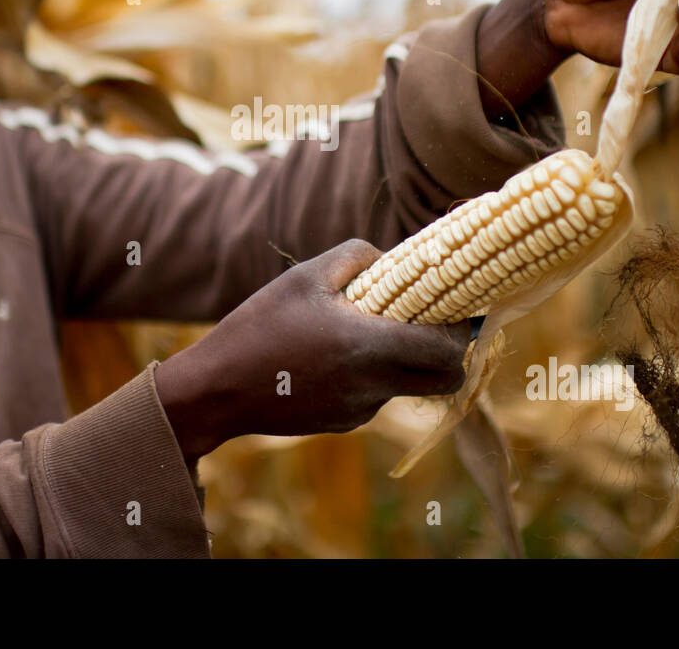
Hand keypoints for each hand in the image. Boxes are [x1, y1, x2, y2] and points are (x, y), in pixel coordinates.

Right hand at [154, 240, 471, 463]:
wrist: (216, 390)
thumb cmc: (260, 324)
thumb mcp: (306, 275)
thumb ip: (359, 257)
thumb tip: (392, 260)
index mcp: (369, 346)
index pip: (449, 350)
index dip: (462, 328)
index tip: (453, 305)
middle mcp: (373, 385)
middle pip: (447, 379)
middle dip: (449, 352)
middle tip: (429, 322)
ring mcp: (360, 409)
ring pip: (408, 384)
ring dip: (403, 360)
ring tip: (362, 331)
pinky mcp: (343, 422)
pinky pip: (375, 395)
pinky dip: (369, 375)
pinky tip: (330, 357)